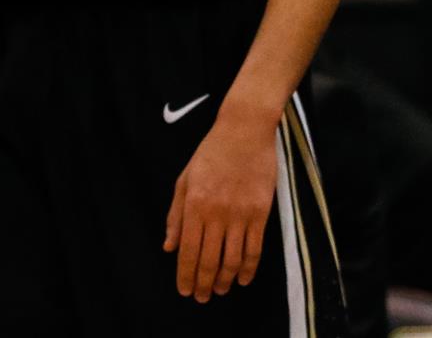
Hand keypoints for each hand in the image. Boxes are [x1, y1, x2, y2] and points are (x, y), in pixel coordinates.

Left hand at [164, 104, 277, 301]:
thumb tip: (169, 246)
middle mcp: (217, 213)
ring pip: (233, 259)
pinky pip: (255, 249)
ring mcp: (241, 214)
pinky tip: (241, 279)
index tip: (184, 290)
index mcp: (194, 204)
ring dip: (224, 280)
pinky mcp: (261, 214)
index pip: (188, 249)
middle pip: (209, 259)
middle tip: (201, 298)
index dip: (185, 274)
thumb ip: (176, 215)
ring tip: (218, 291)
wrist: (243, 133)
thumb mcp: (184, 180)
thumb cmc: (209, 155)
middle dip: (203, 283)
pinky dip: (248, 268)